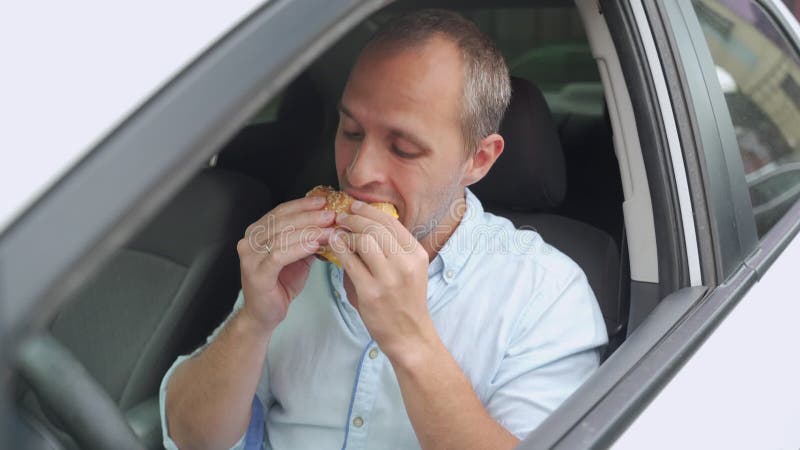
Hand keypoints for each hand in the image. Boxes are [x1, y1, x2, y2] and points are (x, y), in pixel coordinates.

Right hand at [237, 196, 334, 331]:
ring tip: (328, 229)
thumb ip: (306, 239)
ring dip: (308, 231)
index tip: (323, 201)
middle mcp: (249, 241)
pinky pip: (280, 255)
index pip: (280, 212)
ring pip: (281, 236)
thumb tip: (328, 224)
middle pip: (281, 221)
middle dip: (309, 216)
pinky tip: (315, 244)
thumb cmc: (279, 284)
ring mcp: (250, 258)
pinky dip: (299, 247)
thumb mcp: (296, 257)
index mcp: (257, 233)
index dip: (302, 205)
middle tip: (330, 214)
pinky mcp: (257, 274)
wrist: (264, 314)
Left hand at [329, 200, 434, 361]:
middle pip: (376, 227)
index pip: (391, 221)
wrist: (409, 335)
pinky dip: (339, 249)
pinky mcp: (371, 292)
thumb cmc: (405, 301)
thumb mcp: (408, 270)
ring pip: (363, 240)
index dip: (369, 210)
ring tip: (337, 232)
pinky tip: (333, 246)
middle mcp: (405, 264)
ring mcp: (388, 278)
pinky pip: (350, 261)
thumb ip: (391, 248)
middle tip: (341, 217)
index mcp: (416, 254)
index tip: (355, 206)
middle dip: (354, 218)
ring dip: (346, 233)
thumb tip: (364, 223)